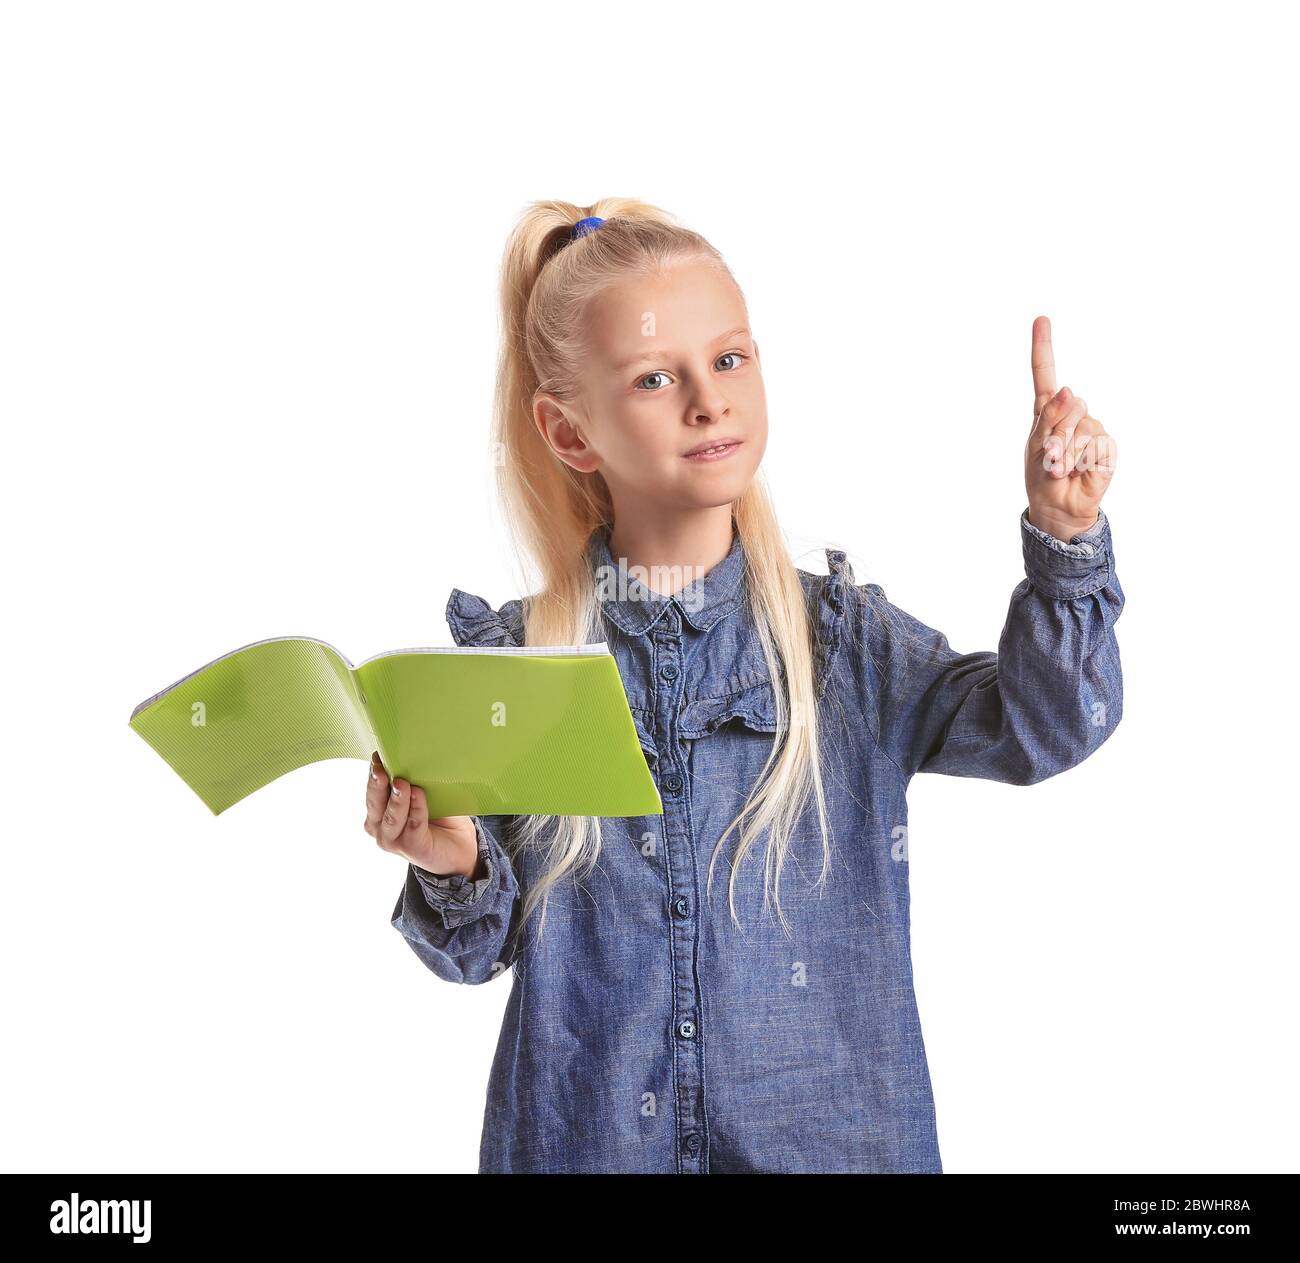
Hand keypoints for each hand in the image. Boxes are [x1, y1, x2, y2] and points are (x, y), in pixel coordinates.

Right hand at [364, 751, 480, 878]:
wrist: (460, 848)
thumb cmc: (440, 818)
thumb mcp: (426, 794)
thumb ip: (417, 780)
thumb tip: (419, 754)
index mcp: (379, 811)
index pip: (373, 790)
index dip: (373, 773)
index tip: (378, 755)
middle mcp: (380, 826)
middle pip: (375, 803)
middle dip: (377, 784)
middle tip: (380, 768)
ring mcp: (393, 839)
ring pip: (391, 817)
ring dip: (397, 799)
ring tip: (401, 782)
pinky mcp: (411, 847)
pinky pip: (413, 825)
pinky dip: (417, 809)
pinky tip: (418, 794)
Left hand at [1024, 315, 1117, 541]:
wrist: (1058, 508)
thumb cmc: (1041, 478)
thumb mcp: (1034, 448)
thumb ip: (1048, 419)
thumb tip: (1068, 390)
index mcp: (1047, 411)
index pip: (1045, 374)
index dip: (1043, 347)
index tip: (1041, 319)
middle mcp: (1072, 414)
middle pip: (1068, 405)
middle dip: (1056, 435)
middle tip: (1050, 460)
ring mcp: (1091, 427)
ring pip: (1083, 426)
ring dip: (1067, 453)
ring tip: (1061, 469)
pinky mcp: (1106, 445)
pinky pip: (1098, 444)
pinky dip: (1084, 461)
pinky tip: (1080, 471)